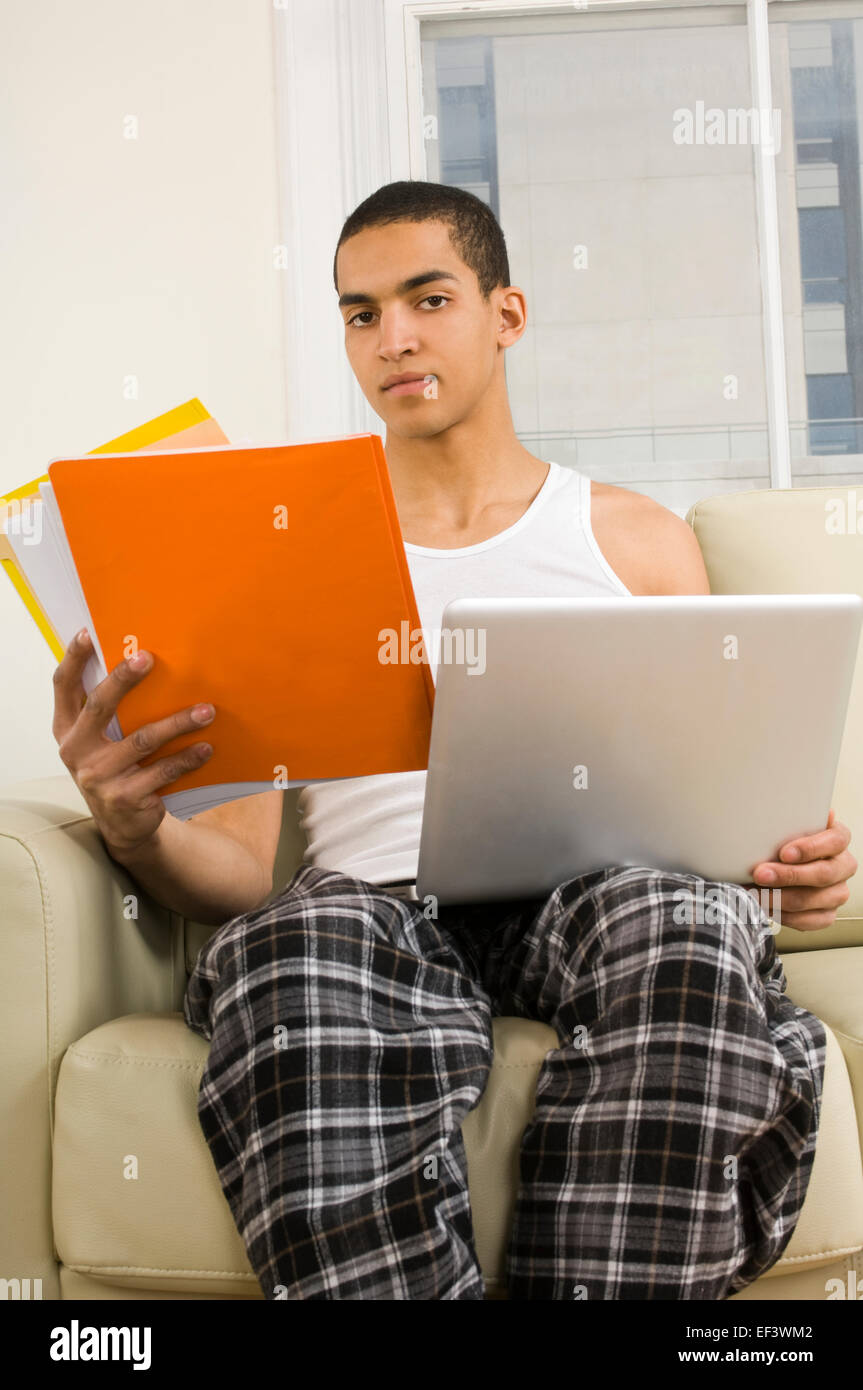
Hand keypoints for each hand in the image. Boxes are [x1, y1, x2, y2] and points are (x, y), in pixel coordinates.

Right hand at [52, 627, 215, 858]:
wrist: (124, 826)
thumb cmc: (117, 769)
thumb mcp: (103, 741)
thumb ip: (110, 710)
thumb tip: (143, 662)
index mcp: (67, 729)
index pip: (64, 687)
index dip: (73, 659)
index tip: (88, 633)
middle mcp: (76, 751)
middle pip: (100, 706)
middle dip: (123, 679)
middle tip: (148, 658)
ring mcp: (98, 776)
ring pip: (142, 740)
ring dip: (178, 722)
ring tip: (206, 711)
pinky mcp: (124, 797)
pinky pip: (162, 771)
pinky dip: (187, 759)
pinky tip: (207, 748)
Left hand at [739, 809, 856, 930]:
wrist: (776, 866)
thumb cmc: (782, 841)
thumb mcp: (785, 824)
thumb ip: (790, 816)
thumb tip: (787, 797)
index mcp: (838, 838)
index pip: (835, 841)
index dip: (810, 848)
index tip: (783, 852)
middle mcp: (843, 865)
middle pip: (823, 873)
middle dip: (788, 875)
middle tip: (759, 873)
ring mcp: (838, 892)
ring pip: (814, 900)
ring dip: (780, 898)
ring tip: (753, 894)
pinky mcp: (827, 914)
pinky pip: (811, 921)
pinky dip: (784, 915)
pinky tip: (765, 907)